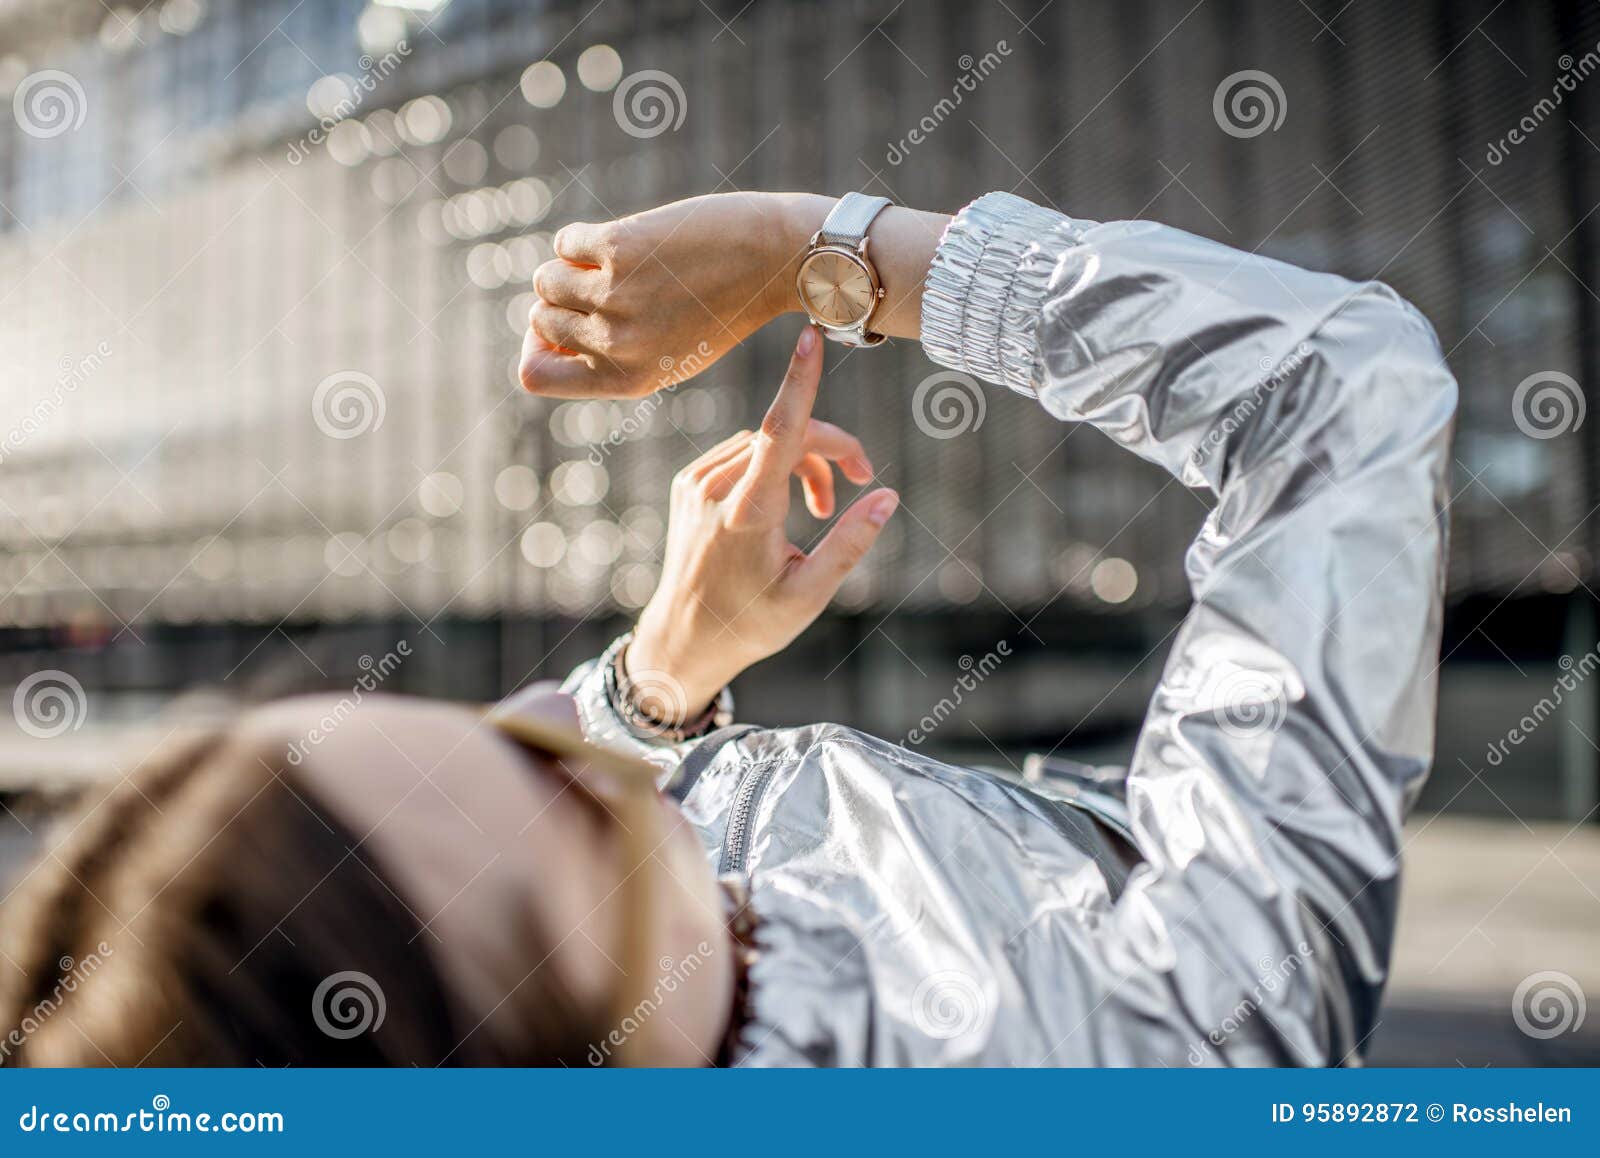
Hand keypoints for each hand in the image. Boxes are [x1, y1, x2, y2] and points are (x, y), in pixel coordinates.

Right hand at [520, 192, 829, 398]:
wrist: (777, 259)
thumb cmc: (725, 304)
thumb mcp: (674, 353)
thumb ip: (614, 354)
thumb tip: (543, 329)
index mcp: (627, 380)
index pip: (533, 376)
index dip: (539, 350)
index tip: (564, 328)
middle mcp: (616, 345)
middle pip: (539, 321)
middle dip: (561, 301)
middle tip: (602, 284)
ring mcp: (614, 297)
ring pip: (545, 280)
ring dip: (569, 266)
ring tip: (613, 263)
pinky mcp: (618, 249)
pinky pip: (565, 242)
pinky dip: (584, 237)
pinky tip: (624, 239)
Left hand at [627, 326, 898, 719]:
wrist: (683, 639)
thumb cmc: (751, 623)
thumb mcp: (810, 595)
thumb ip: (850, 543)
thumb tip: (886, 497)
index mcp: (746, 514)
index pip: (779, 432)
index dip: (800, 382)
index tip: (811, 337)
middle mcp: (715, 488)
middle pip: (786, 435)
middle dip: (830, 449)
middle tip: (861, 482)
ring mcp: (696, 482)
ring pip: (766, 441)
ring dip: (805, 462)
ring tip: (822, 509)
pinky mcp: (689, 483)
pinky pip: (743, 452)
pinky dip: (775, 466)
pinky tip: (787, 506)